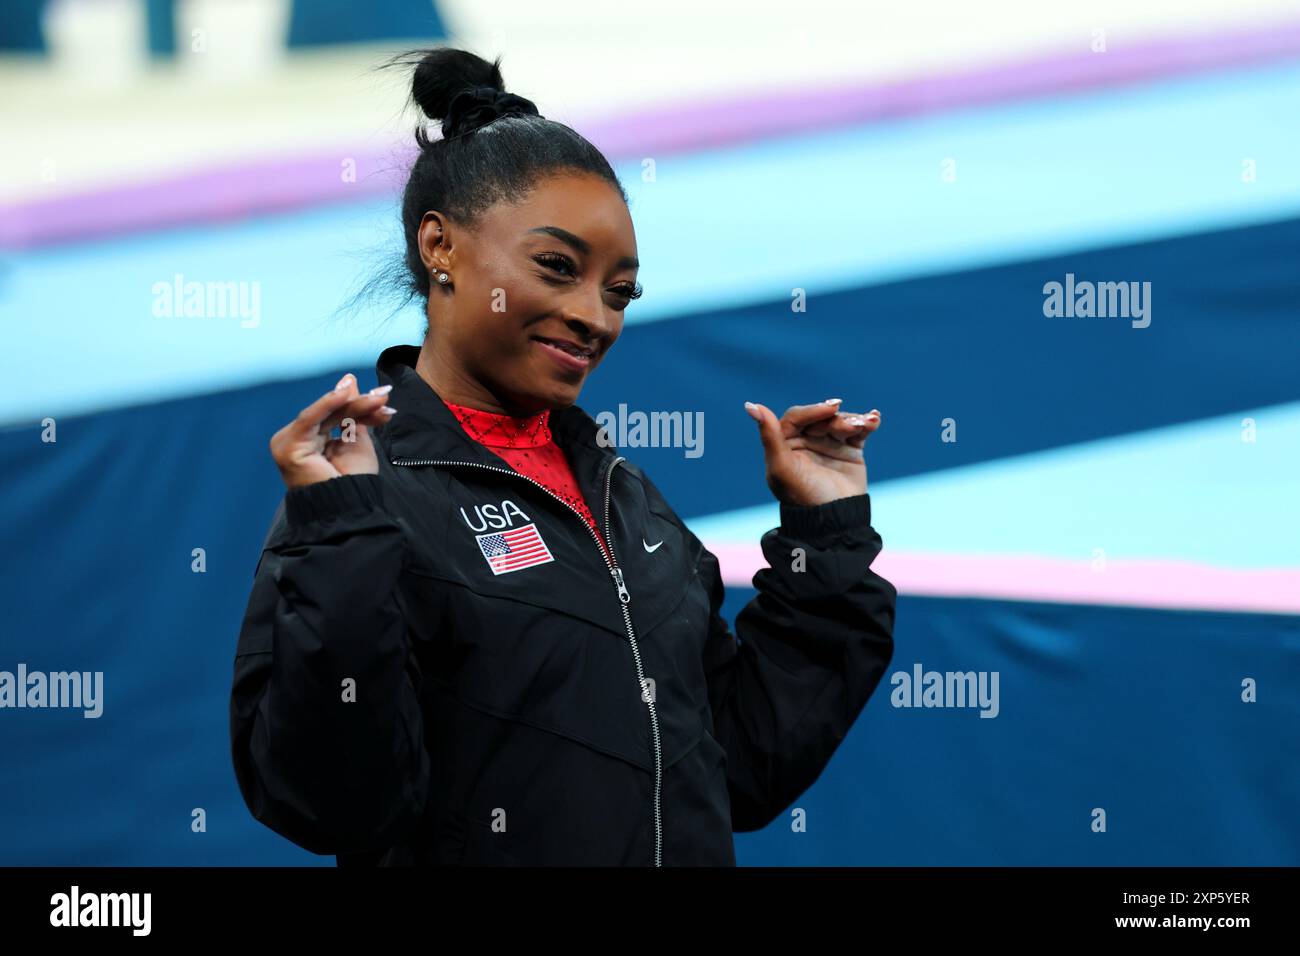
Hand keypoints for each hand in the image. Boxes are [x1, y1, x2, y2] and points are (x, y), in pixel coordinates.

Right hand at [269, 373, 396, 488]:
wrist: (349, 508)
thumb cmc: (353, 483)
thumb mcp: (356, 440)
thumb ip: (352, 412)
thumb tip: (349, 380)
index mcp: (310, 442)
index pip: (335, 415)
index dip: (360, 406)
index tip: (384, 399)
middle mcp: (296, 441)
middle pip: (331, 413)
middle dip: (360, 404)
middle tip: (384, 395)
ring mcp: (288, 443)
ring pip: (325, 413)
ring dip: (353, 405)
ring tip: (378, 399)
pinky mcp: (288, 446)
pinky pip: (310, 419)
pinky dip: (328, 404)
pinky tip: (345, 394)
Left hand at [744, 398, 880, 505]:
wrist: (835, 521)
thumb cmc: (803, 496)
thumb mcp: (782, 468)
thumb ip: (769, 436)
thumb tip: (750, 405)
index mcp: (785, 443)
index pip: (797, 417)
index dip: (813, 410)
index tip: (832, 409)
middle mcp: (806, 440)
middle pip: (821, 417)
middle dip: (836, 418)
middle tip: (849, 424)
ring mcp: (828, 443)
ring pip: (840, 421)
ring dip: (854, 420)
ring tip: (866, 425)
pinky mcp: (850, 449)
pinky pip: (858, 430)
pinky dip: (866, 423)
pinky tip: (875, 419)